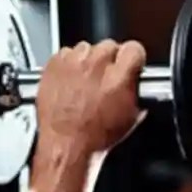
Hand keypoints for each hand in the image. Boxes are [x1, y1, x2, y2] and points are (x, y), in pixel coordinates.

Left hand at [36, 39, 146, 155]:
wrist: (66, 145)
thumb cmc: (95, 136)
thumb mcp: (131, 117)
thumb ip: (137, 92)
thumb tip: (137, 84)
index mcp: (119, 77)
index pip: (134, 48)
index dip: (134, 57)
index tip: (130, 64)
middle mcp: (96, 65)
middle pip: (109, 46)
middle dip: (110, 60)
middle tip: (106, 78)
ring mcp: (73, 62)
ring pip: (86, 48)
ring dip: (89, 61)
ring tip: (86, 81)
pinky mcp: (54, 64)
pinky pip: (65, 54)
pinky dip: (69, 64)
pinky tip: (71, 82)